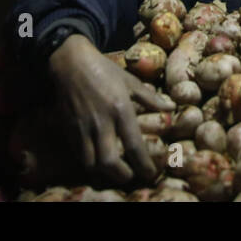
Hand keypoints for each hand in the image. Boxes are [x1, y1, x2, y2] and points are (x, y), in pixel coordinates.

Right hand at [47, 33, 173, 185]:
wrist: (71, 63)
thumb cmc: (104, 70)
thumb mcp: (130, 81)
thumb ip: (150, 98)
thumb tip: (171, 108)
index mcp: (120, 109)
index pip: (134, 145)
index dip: (144, 164)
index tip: (151, 173)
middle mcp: (101, 122)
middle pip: (109, 162)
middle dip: (122, 176)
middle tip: (131, 177)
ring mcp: (83, 127)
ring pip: (91, 163)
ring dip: (104, 173)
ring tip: (114, 173)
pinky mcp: (69, 129)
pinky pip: (79, 155)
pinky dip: (89, 163)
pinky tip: (98, 162)